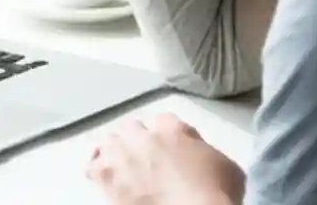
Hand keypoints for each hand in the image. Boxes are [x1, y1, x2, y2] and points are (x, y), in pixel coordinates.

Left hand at [87, 114, 244, 204]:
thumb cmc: (216, 194)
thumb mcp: (224, 164)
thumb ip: (203, 148)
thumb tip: (195, 149)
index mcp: (171, 128)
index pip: (163, 121)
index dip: (167, 136)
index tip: (170, 149)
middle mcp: (142, 136)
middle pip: (132, 129)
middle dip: (138, 141)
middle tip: (147, 161)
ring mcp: (122, 155)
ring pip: (110, 143)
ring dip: (117, 153)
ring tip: (125, 169)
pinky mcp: (107, 178)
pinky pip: (92, 166)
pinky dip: (98, 169)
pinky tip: (105, 176)